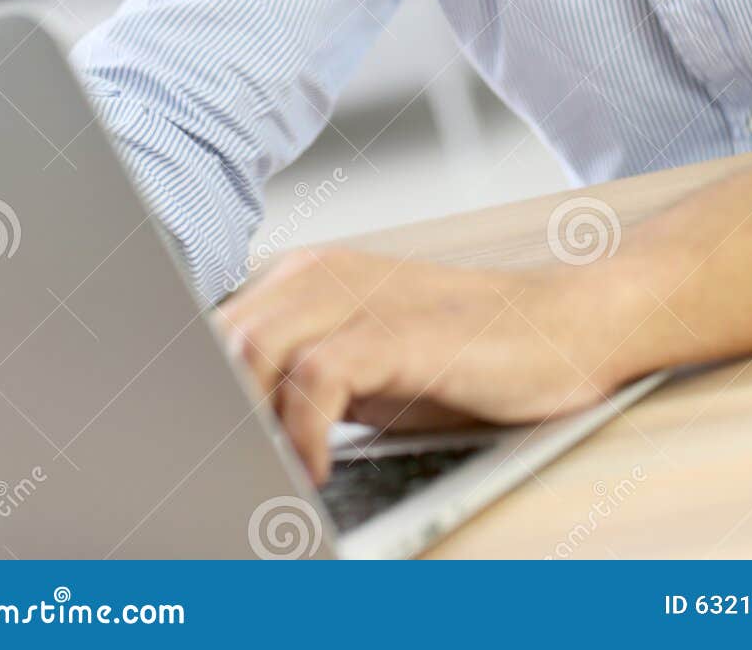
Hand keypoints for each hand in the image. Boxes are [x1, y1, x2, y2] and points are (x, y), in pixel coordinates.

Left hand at [214, 245, 627, 483]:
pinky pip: (317, 375)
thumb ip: (294, 382)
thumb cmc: (464, 354)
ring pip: (253, 350)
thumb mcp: (364, 368)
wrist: (564, 328)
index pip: (207, 334)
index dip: (187, 394)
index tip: (188, 455)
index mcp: (301, 278)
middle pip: (217, 340)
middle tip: (225, 476)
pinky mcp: (399, 329)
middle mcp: (319, 275)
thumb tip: (224, 435)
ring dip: (245, 423)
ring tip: (263, 476)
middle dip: (207, 413)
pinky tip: (317, 469)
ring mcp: (360, 296)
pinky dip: (303, 430)